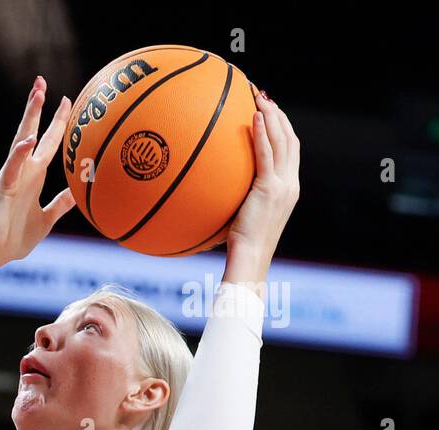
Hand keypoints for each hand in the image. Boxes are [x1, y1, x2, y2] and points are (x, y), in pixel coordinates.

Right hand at [0, 77, 75, 285]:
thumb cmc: (15, 238)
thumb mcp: (47, 219)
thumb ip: (61, 203)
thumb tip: (78, 191)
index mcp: (33, 177)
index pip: (48, 143)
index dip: (57, 123)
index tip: (67, 102)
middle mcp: (23, 172)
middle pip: (33, 133)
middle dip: (38, 108)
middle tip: (42, 82)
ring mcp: (12, 178)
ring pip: (21, 141)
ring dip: (29, 118)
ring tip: (36, 94)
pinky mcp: (3, 189)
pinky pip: (12, 169)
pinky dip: (20, 154)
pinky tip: (28, 140)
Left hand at [223, 93, 299, 291]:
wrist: (250, 258)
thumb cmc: (241, 245)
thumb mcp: (242, 215)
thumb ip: (238, 196)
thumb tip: (215, 186)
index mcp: (288, 187)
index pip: (290, 150)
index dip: (281, 127)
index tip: (268, 110)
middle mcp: (291, 183)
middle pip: (290, 139)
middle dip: (278, 114)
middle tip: (262, 95)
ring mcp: (283, 185)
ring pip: (283, 141)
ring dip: (272, 116)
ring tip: (258, 97)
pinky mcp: (270, 189)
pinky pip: (266, 155)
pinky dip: (262, 134)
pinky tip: (254, 118)